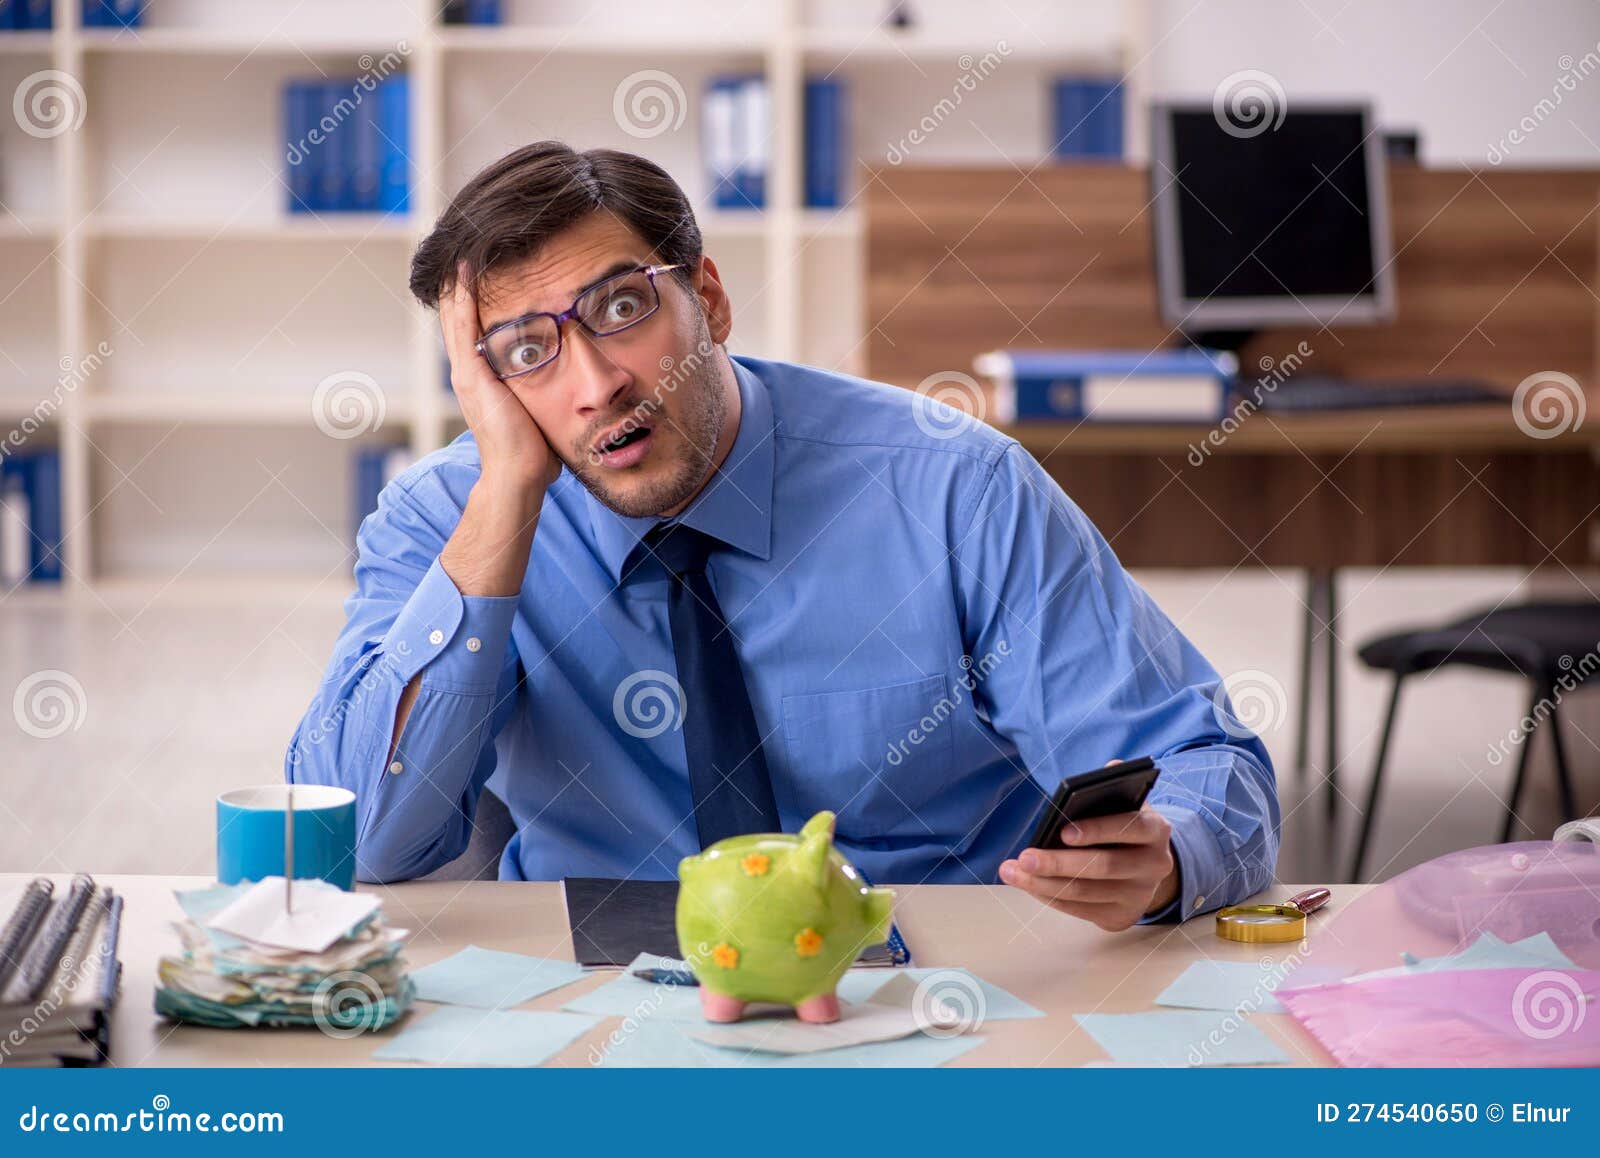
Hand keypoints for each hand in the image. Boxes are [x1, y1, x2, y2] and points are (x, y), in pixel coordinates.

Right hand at [442, 265, 560, 496]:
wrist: (520, 475)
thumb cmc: (535, 449)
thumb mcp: (538, 406)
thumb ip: (543, 387)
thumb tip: (572, 378)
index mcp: (482, 376)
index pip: (473, 326)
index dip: (473, 296)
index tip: (481, 265)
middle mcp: (468, 370)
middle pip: (457, 313)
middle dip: (460, 281)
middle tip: (465, 245)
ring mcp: (466, 371)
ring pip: (455, 313)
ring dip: (457, 279)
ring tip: (462, 246)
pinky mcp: (472, 374)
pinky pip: (464, 325)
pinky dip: (462, 295)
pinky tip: (464, 268)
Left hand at [999, 801, 1178, 931]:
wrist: (1146, 866)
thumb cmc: (1123, 827)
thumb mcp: (1125, 804)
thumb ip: (1114, 787)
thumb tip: (1112, 767)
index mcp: (1156, 830)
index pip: (1130, 827)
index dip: (1097, 830)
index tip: (1063, 831)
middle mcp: (1154, 864)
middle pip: (1103, 866)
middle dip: (1059, 862)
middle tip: (1025, 857)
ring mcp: (1139, 895)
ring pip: (1086, 892)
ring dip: (1044, 883)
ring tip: (1013, 871)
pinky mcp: (1122, 916)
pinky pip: (1080, 909)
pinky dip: (1050, 896)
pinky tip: (1028, 884)